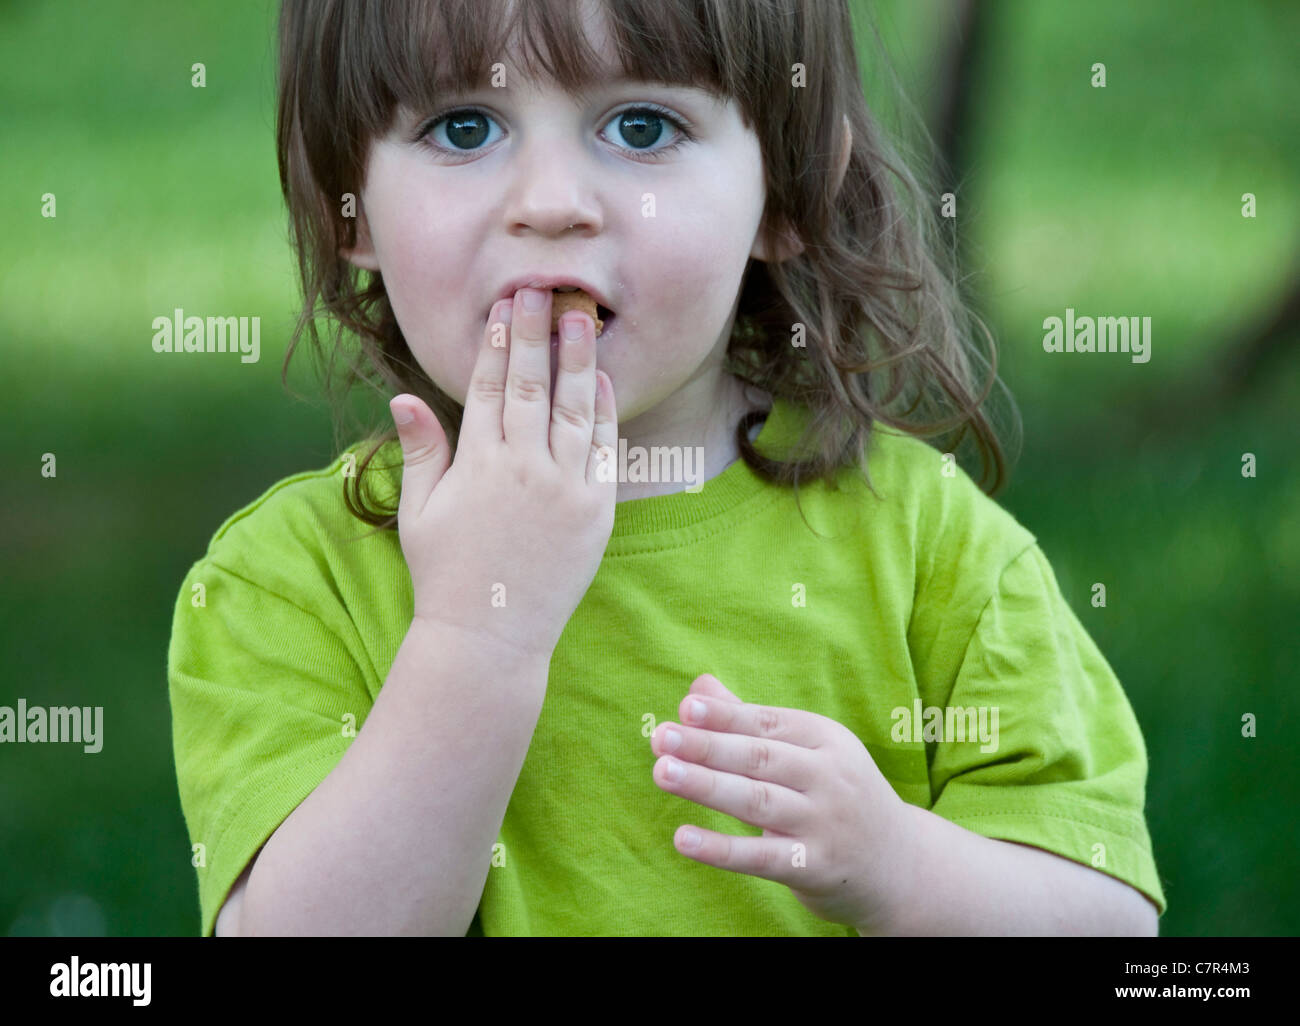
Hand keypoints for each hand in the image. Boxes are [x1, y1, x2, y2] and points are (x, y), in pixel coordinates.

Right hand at [389, 288, 617, 661]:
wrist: (489, 636)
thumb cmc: (446, 573)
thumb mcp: (420, 511)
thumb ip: (422, 450)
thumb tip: (403, 396)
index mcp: (478, 463)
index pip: (490, 386)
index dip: (498, 342)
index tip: (505, 306)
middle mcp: (523, 468)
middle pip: (532, 384)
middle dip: (537, 332)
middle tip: (543, 289)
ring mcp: (564, 489)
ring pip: (572, 408)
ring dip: (577, 358)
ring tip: (582, 317)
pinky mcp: (596, 512)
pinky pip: (602, 450)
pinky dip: (603, 411)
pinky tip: (603, 378)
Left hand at [649, 673, 917, 932]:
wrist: (901, 864)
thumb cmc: (836, 796)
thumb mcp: (805, 751)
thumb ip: (748, 722)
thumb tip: (697, 688)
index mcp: (824, 739)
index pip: (766, 723)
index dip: (724, 716)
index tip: (684, 708)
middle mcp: (828, 776)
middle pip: (759, 758)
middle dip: (707, 746)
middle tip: (661, 737)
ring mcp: (824, 823)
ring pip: (757, 801)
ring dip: (707, 786)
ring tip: (663, 773)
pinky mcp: (815, 867)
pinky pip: (762, 856)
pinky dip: (721, 849)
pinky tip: (683, 838)